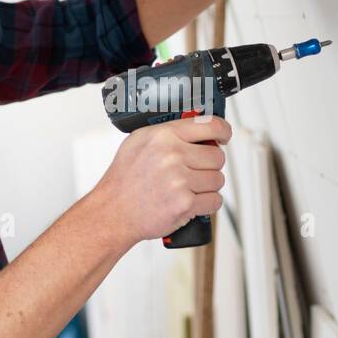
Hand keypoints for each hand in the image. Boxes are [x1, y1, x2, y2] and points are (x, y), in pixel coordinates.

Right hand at [93, 116, 232, 243]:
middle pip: (217, 156)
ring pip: (218, 179)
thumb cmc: (125, 179)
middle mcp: (172, 155)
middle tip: (194, 171)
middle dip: (209, 165)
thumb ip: (167, 133)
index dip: (223, 132)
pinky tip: (191, 201)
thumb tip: (197, 129)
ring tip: (188, 188)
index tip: (223, 137)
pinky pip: (215, 201)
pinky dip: (207, 204)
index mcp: (163, 135)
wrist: (113, 211)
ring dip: (208, 186)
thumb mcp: (139, 142)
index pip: (210, 125)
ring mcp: (179, 180)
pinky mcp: (185, 204)